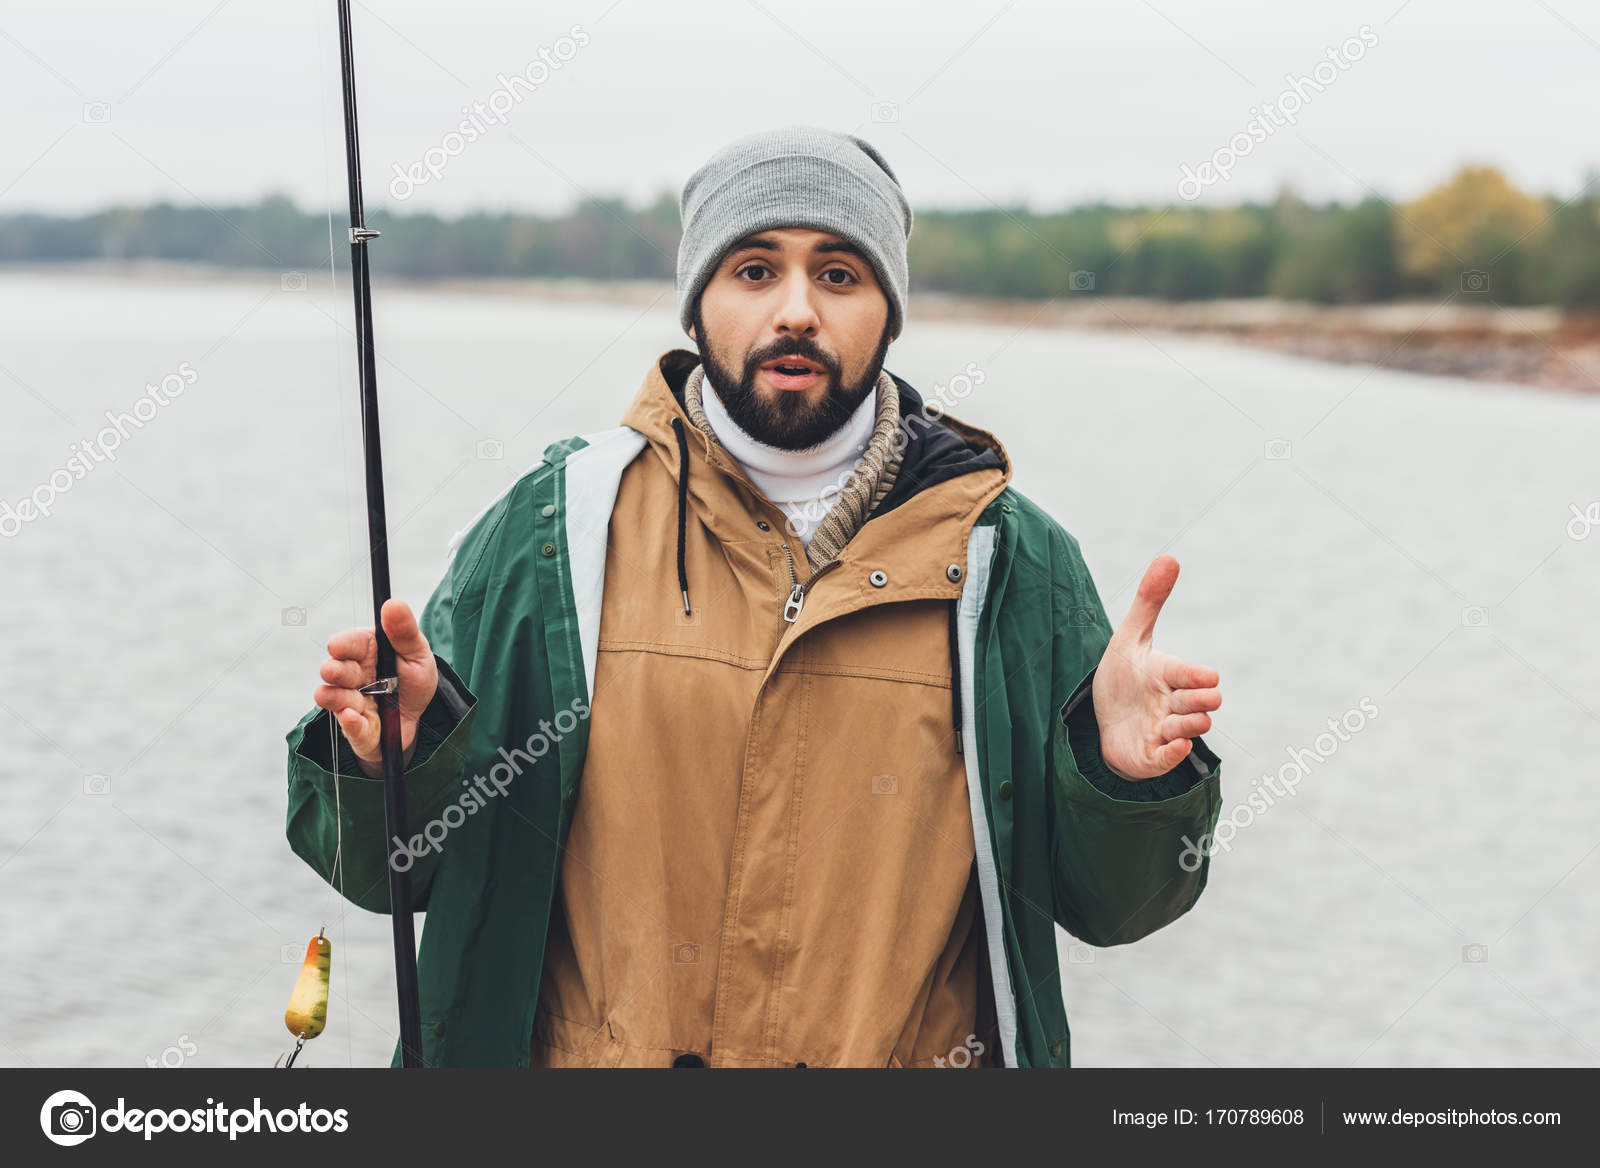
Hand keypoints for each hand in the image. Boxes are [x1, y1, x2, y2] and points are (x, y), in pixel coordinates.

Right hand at [313, 599, 438, 778]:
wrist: (418, 716)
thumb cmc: (412, 678)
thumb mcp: (417, 653)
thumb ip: (405, 632)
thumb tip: (393, 603)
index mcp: (365, 651)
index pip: (347, 644)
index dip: (342, 644)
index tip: (337, 646)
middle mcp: (352, 676)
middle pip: (336, 670)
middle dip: (335, 670)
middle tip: (333, 670)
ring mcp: (351, 702)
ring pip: (336, 699)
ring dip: (336, 698)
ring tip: (344, 700)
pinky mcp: (358, 729)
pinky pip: (352, 729)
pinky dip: (351, 724)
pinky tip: (352, 717)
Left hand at [1091, 555, 1220, 780]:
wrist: (1102, 720)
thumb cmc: (1124, 678)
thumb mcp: (1129, 638)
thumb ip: (1149, 601)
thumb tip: (1169, 557)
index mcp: (1169, 674)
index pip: (1193, 674)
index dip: (1197, 675)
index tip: (1206, 677)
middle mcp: (1172, 703)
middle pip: (1201, 703)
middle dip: (1201, 701)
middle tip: (1198, 698)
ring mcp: (1164, 730)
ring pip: (1189, 729)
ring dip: (1189, 726)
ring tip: (1183, 723)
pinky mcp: (1152, 755)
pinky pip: (1167, 759)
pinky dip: (1172, 754)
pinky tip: (1173, 746)